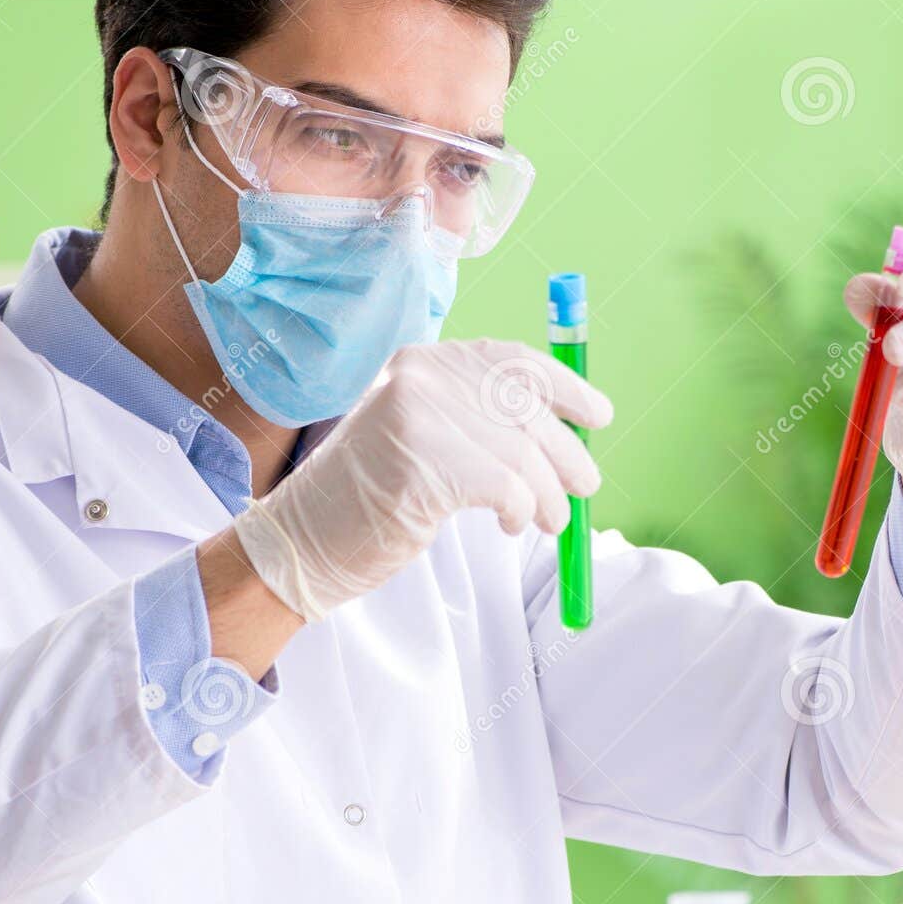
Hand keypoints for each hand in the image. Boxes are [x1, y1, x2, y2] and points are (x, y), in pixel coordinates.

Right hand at [230, 339, 612, 621]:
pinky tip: (509, 524)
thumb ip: (480, 422)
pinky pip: (506, 486)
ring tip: (546, 520)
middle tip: (584, 490)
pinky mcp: (420, 465)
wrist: (303, 543)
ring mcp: (417, 417)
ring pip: (523, 454)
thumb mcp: (424, 438)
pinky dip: (520, 510)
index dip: (565, 387)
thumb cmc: (371, 500)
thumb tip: (568, 431)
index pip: (513, 360)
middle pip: (527, 408)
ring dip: (547, 495)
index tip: (599, 416)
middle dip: (567, 455)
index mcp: (424, 362)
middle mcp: (421, 377)